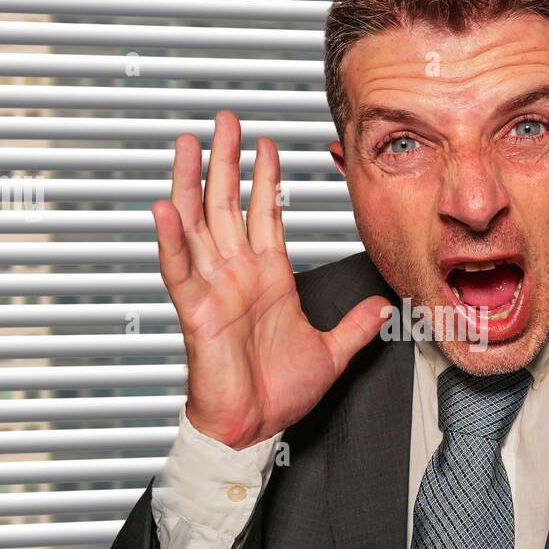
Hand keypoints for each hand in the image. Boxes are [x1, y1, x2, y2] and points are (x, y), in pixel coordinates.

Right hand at [156, 110, 388, 448]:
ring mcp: (214, 289)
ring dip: (190, 183)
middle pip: (228, 204)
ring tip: (187, 145)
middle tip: (225, 120)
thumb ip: (357, 326)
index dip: (266, 178)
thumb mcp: (331, 351)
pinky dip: (170, 240)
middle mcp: (238, 275)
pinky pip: (178, 270)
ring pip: (197, 225)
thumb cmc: (278, 394)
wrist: (253, 428)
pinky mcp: (196, 311)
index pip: (265, 214)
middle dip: (227, 160)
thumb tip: (384, 308)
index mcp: (269, 278)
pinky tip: (164, 208)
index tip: (268, 145)